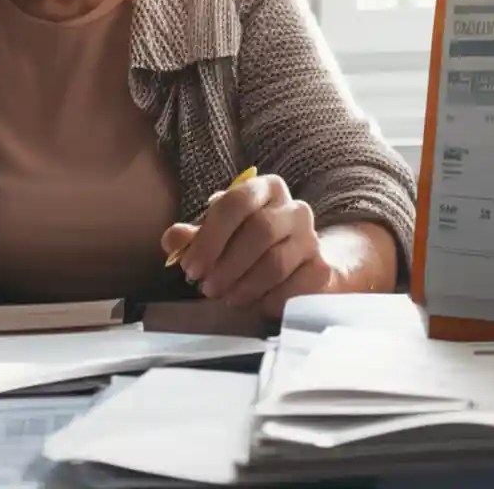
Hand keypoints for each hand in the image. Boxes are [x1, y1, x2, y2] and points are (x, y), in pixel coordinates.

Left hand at [161, 174, 334, 319]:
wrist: (299, 265)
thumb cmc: (248, 245)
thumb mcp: (218, 236)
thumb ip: (192, 237)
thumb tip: (172, 240)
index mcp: (265, 189)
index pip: (236, 202)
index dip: (210, 237)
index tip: (190, 266)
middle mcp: (294, 208)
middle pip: (259, 231)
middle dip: (225, 264)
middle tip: (206, 287)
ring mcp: (312, 238)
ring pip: (275, 263)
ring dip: (242, 285)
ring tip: (225, 297)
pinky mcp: (321, 270)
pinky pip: (291, 288)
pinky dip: (265, 300)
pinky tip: (251, 303)